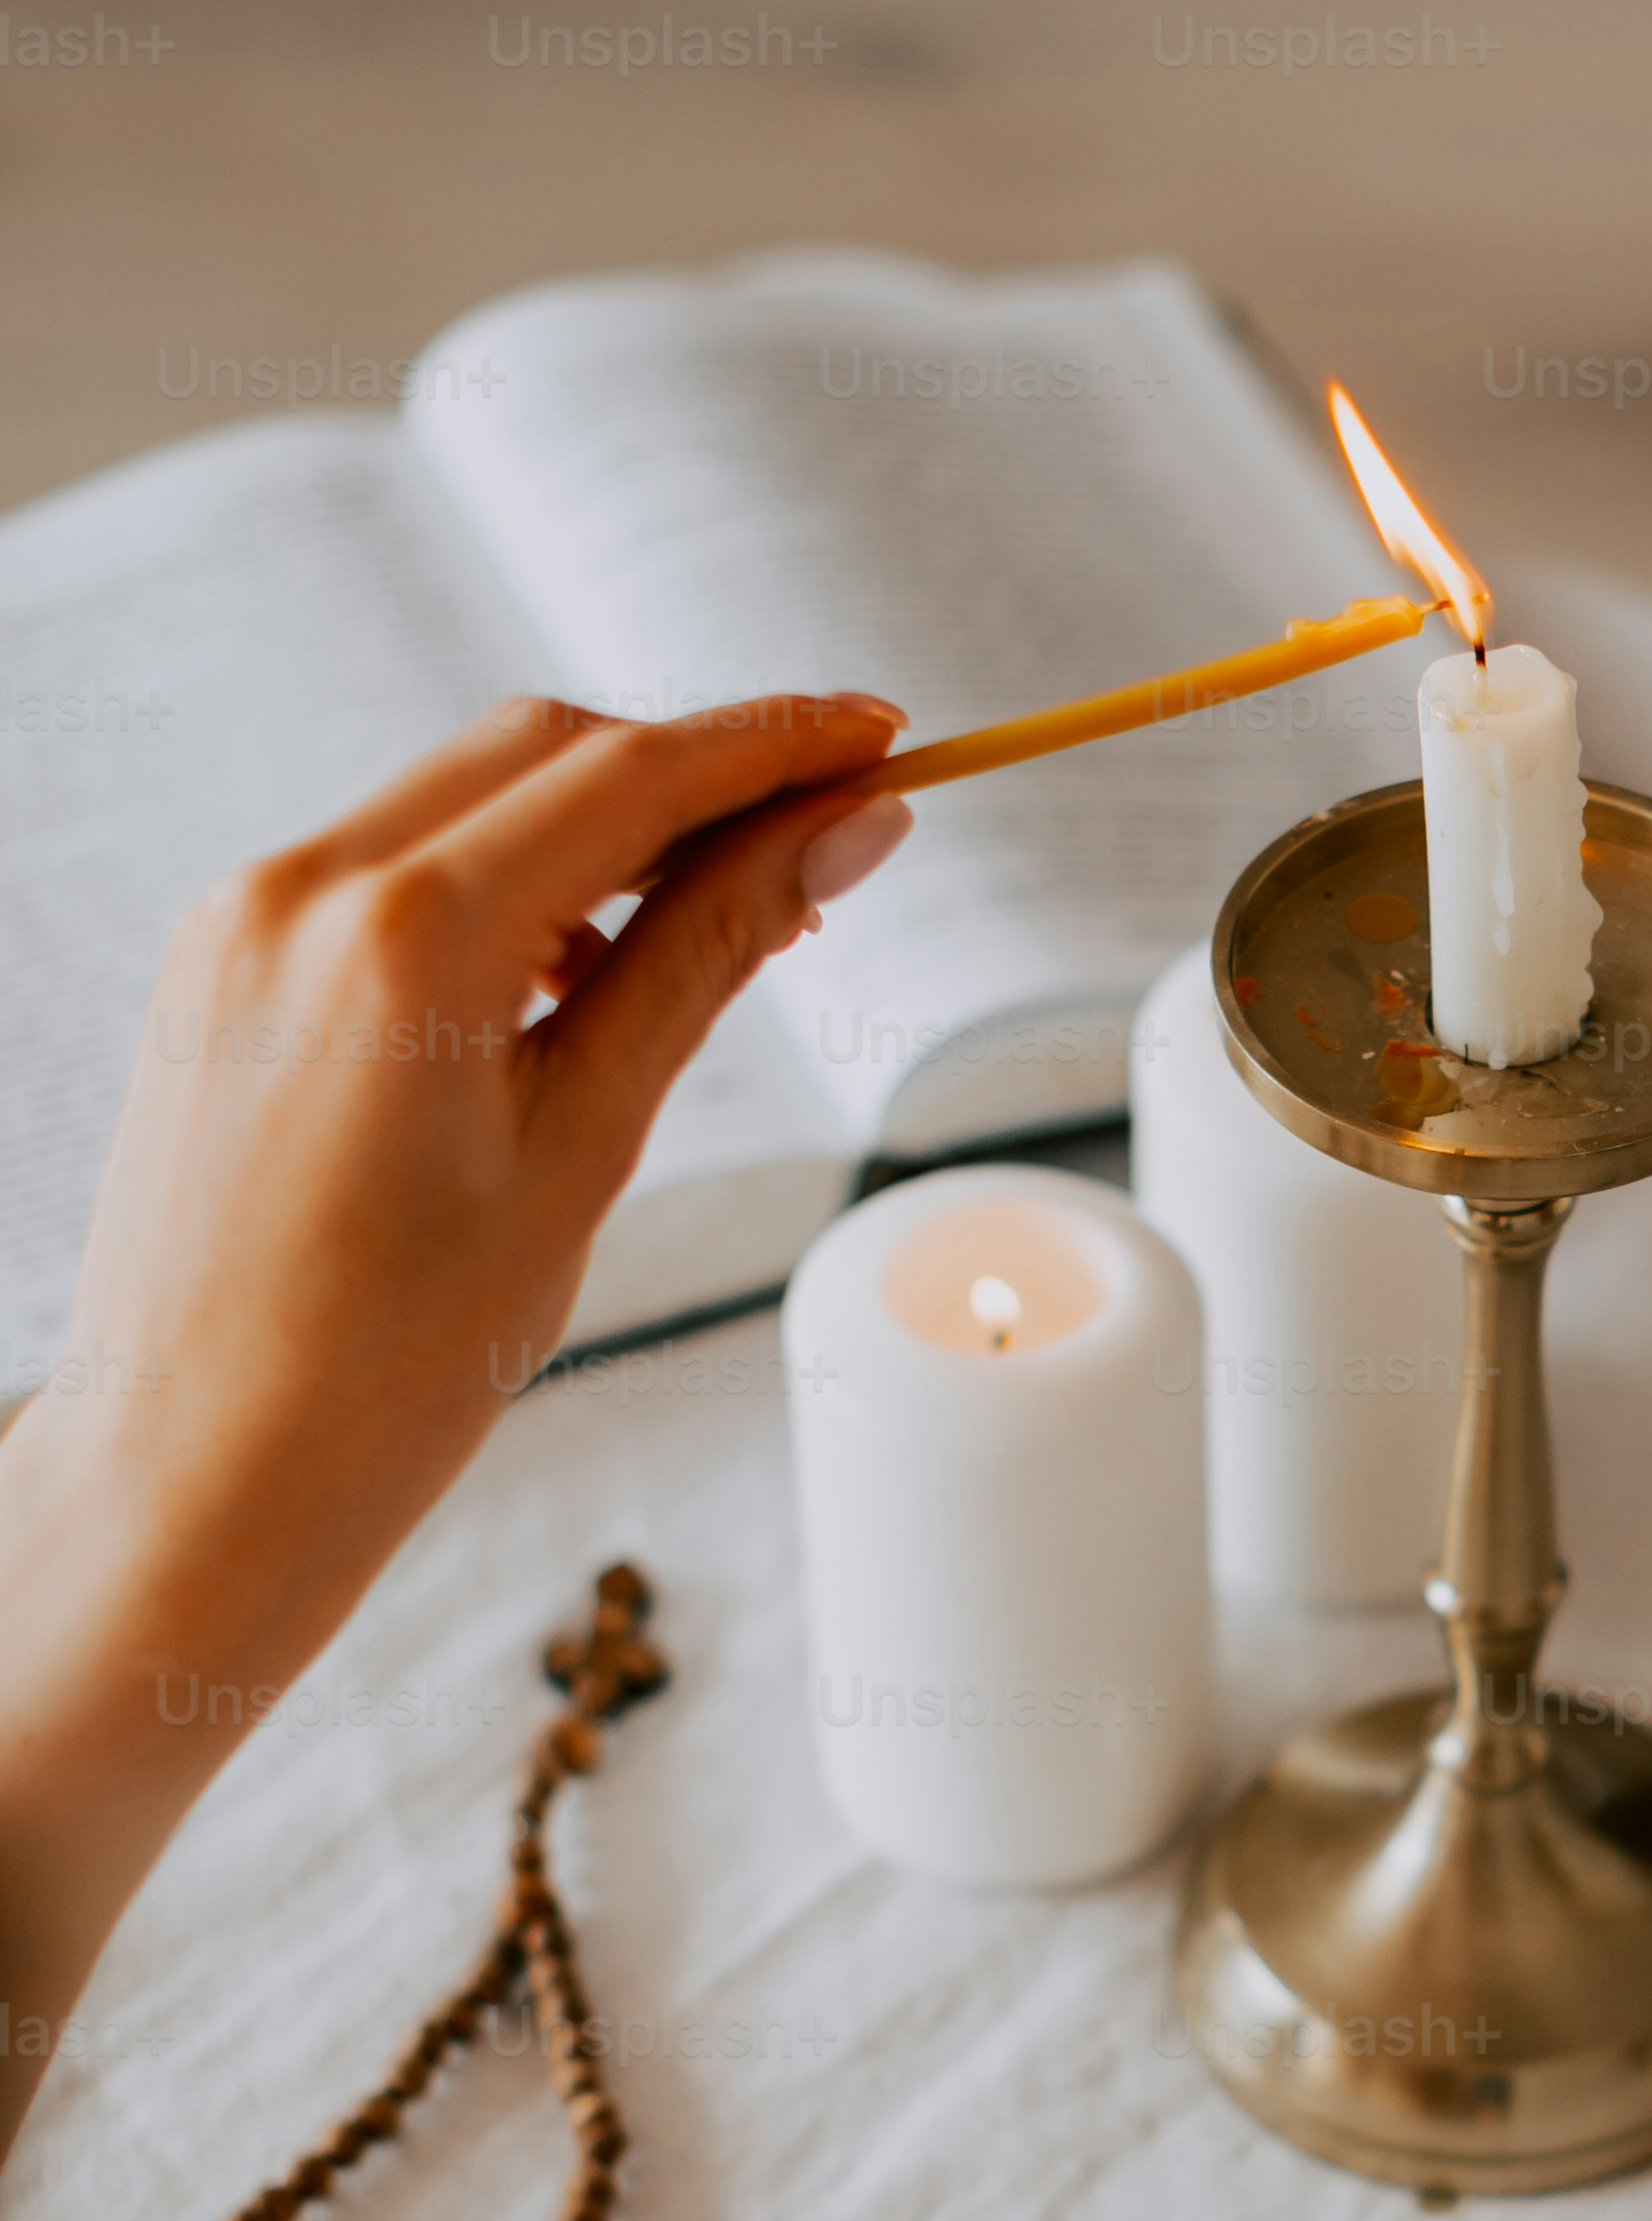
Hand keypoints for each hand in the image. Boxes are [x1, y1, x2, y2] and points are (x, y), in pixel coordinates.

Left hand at [0, 689, 910, 2152]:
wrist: (197, 1480)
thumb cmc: (392, 1364)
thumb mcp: (588, 1146)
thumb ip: (710, 959)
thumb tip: (840, 834)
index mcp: (407, 936)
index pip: (631, 772)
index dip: (777, 745)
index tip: (885, 740)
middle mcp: (303, 889)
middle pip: (546, 747)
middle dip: (697, 775)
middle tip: (827, 847)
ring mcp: (243, 917)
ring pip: (464, 794)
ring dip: (600, 828)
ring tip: (709, 934)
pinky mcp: (216, 960)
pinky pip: (385, 863)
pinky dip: (499, 884)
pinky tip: (570, 978)